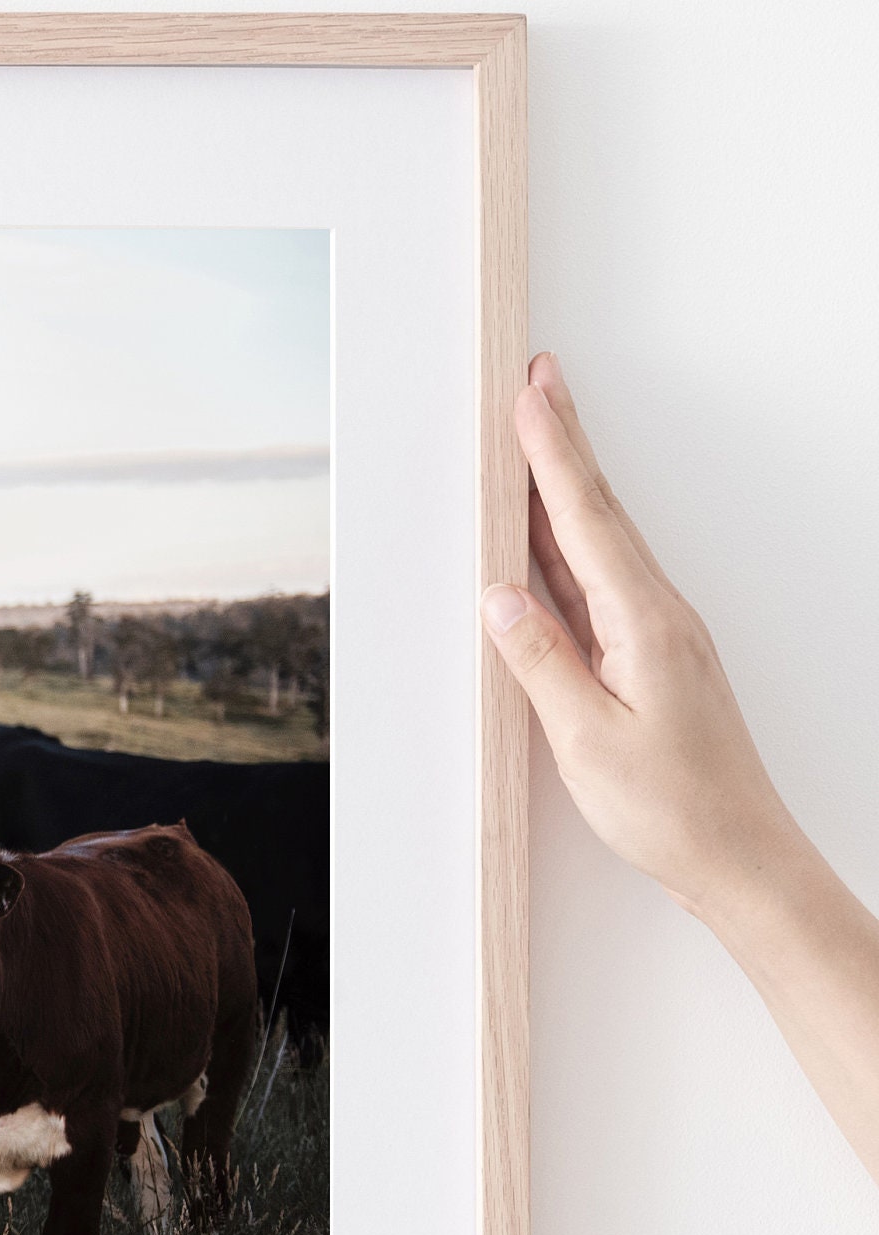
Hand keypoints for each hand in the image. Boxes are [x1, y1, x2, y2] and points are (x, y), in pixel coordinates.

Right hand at [483, 352, 802, 921]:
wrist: (737, 854)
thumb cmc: (669, 806)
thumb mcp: (588, 738)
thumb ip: (540, 660)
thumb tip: (498, 594)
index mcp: (645, 623)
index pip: (586, 521)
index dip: (554, 454)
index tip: (531, 395)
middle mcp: (657, 614)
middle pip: (597, 512)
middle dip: (563, 443)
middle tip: (538, 379)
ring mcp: (654, 633)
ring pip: (596, 542)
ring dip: (562, 487)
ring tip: (532, 438)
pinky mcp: (646, 656)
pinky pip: (596, 583)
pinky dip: (564, 545)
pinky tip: (541, 538)